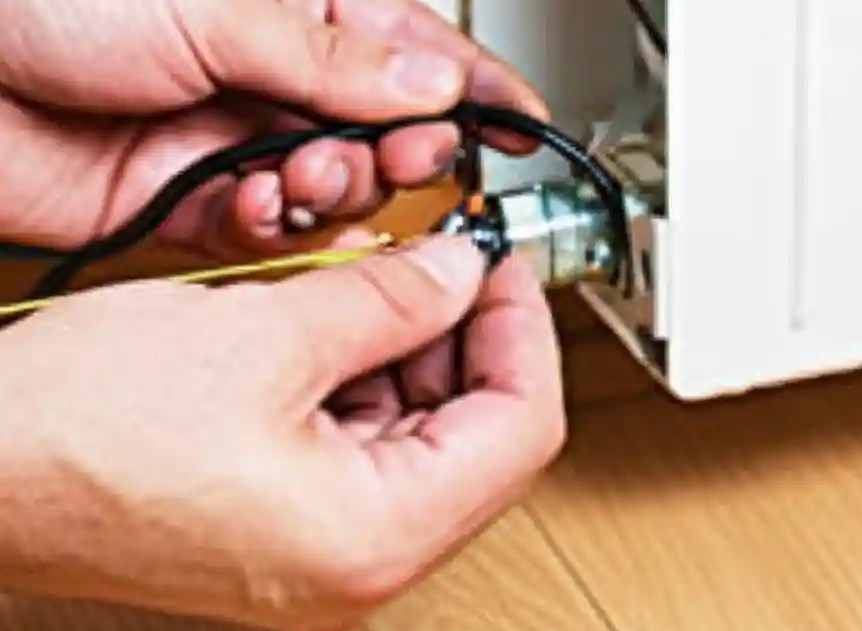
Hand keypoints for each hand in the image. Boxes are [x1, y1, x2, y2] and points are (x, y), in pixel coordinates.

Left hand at [0, 0, 544, 257]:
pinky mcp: (195, 204)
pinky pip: (271, 234)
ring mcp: (237, 143)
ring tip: (301, 172)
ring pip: (337, 192)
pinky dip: (275, 227)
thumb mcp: (216, 6)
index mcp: (300, 12)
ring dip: (334, 191)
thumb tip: (428, 85)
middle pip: (387, 134)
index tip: (521, 128)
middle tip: (403, 160)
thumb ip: (334, 61)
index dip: (475, 92)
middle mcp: (275, 78)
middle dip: (402, 153)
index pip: (416, 54)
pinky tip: (256, 203)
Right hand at [0, 231, 565, 630]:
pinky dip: (365, 387)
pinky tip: (334, 329)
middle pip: (480, 441)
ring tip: (373, 287)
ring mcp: (324, 564)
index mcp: (375, 539)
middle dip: (467, 340)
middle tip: (446, 265)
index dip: (525, 331)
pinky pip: (366, 457)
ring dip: (413, 358)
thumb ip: (391, 300)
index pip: (521, 431)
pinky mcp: (287, 541)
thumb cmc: (73, 434)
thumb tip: (459, 274)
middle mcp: (360, 572)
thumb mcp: (264, 332)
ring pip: (424, 445)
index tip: (507, 269)